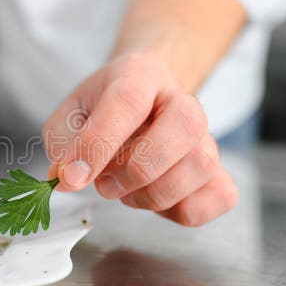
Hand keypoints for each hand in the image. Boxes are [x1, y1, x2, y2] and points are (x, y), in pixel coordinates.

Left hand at [43, 51, 237, 226]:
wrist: (141, 102)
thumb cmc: (102, 110)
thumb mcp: (69, 117)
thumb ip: (65, 145)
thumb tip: (68, 179)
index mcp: (139, 74)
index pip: (128, 100)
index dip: (98, 143)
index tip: (73, 176)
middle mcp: (181, 99)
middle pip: (185, 125)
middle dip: (137, 169)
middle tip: (104, 184)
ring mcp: (206, 134)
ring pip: (202, 165)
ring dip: (154, 194)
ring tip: (126, 191)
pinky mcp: (218, 169)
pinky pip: (219, 196)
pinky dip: (183, 210)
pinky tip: (155, 200)